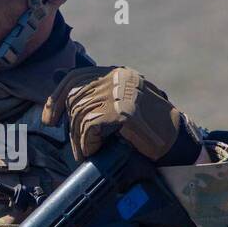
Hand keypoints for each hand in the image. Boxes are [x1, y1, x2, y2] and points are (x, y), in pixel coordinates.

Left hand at [42, 66, 187, 161]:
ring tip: (89, 153)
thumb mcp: (118, 105)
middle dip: (70, 126)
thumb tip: (55, 73)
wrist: (178, 142)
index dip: (57, 98)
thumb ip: (93, 93)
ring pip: (80, 116)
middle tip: (80, 147)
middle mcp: (118, 78)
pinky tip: (97, 152)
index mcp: (117, 74)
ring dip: (80, 140)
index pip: (75, 77)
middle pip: (75, 99)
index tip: (49, 119)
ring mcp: (122, 93)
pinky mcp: (124, 111)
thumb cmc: (147, 129)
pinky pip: (90, 128)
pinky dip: (89, 143)